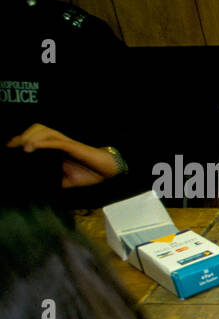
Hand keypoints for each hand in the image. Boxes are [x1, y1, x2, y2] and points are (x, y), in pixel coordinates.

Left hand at [6, 123, 121, 187]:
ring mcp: (66, 142)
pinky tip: (32, 148)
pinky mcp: (73, 146)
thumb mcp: (66, 181)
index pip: (35, 137)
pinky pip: (55, 141)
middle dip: (23, 135)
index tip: (9, 148)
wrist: (107, 171)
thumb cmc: (89, 174)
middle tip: (12, 146)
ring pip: (44, 131)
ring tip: (23, 147)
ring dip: (31, 137)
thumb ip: (52, 181)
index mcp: (56, 148)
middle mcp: (59, 141)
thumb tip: (38, 189)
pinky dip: (42, 142)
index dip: (21, 140)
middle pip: (37, 129)